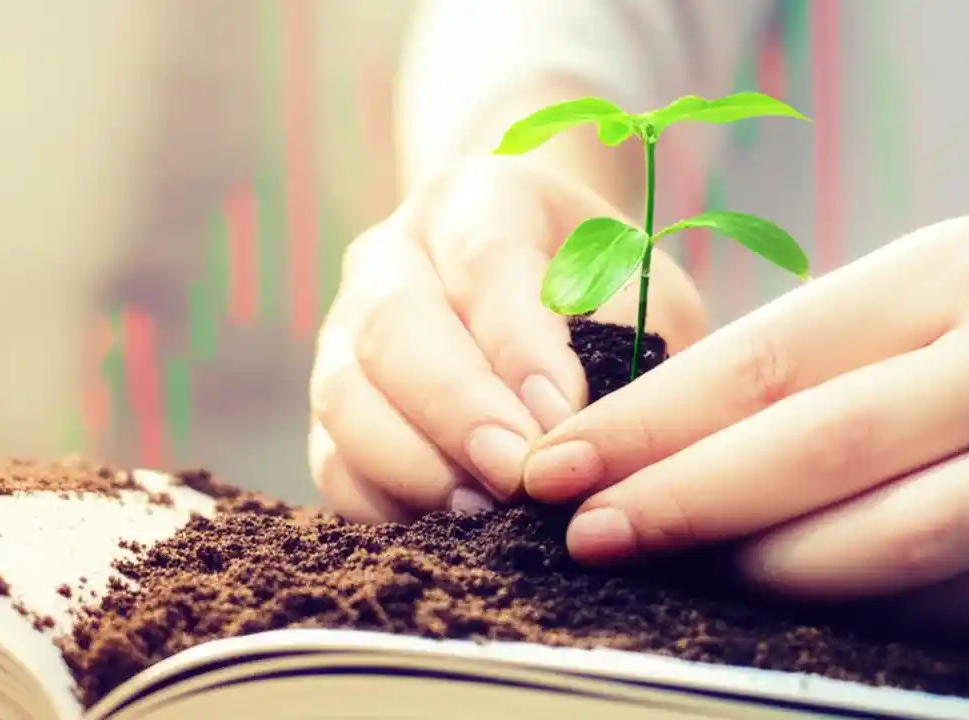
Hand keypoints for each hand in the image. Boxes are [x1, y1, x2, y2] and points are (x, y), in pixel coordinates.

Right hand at [309, 155, 705, 522]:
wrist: (543, 281)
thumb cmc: (600, 288)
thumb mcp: (636, 289)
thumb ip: (624, 339)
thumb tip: (584, 439)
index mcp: (475, 198)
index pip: (484, 262)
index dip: (518, 345)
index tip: (563, 417)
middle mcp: (391, 254)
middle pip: (393, 326)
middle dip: (456, 410)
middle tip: (517, 476)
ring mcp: (345, 327)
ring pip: (345, 395)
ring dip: (413, 464)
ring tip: (485, 515)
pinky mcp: (334, 403)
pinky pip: (331, 459)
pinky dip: (381, 504)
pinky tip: (444, 531)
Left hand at [522, 214, 968, 635]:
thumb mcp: (932, 294)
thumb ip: (819, 362)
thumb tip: (656, 442)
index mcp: (954, 276)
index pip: (762, 361)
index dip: (646, 425)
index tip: (557, 468)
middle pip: (811, 453)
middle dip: (680, 505)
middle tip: (587, 537)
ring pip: (886, 545)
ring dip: (760, 574)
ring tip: (672, 579)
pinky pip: (956, 605)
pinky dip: (860, 612)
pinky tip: (786, 611)